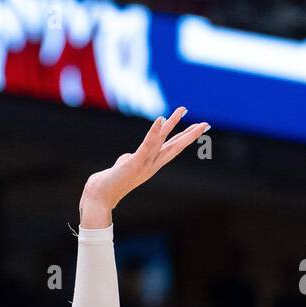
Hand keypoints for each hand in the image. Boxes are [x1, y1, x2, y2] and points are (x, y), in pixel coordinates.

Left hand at [80, 108, 209, 217]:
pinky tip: (160, 120)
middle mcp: (152, 164)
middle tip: (206, 124)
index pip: (172, 148)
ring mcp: (144, 164)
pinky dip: (154, 132)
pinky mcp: (134, 162)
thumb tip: (128, 157)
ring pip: (162, 141)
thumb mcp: (124, 167)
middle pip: (175, 146)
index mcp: (152, 165)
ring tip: (182, 110)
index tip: (200, 128)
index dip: (186, 138)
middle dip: (190, 134)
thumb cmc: (111, 183)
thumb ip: (130, 160)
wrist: (99, 197)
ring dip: (172, 124)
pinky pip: (146, 145)